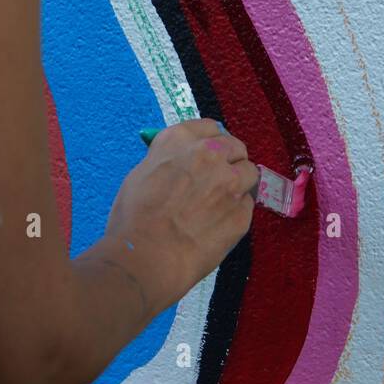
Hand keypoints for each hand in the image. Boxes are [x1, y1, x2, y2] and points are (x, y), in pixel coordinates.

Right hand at [105, 119, 257, 313]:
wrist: (148, 256)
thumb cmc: (133, 217)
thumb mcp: (142, 173)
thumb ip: (169, 161)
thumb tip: (180, 165)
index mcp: (181, 139)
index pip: (210, 127)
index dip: (211, 141)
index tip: (209, 152)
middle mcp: (211, 154)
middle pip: (235, 146)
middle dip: (230, 159)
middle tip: (219, 177)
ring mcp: (231, 183)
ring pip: (249, 173)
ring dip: (239, 183)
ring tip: (223, 201)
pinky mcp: (242, 213)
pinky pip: (246, 205)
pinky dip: (236, 211)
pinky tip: (218, 224)